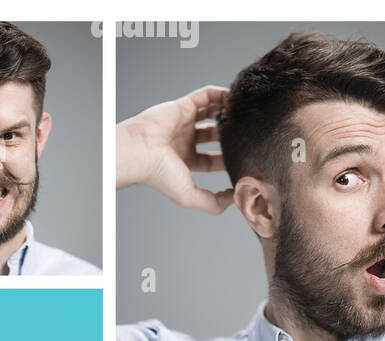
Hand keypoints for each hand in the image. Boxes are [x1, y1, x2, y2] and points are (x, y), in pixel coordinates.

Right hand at [116, 85, 233, 213]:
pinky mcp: (182, 106)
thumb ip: (212, 203)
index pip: (211, 160)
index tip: (243, 158)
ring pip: (210, 114)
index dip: (227, 159)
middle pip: (212, 136)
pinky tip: (233, 98)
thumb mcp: (189, 196)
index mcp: (184, 162)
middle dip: (228, 135)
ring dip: (225, 112)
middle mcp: (184, 141)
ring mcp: (183, 123)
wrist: (140, 151)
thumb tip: (232, 201)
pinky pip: (204, 95)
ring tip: (242, 113)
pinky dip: (219, 94)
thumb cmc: (157, 174)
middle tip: (245, 133)